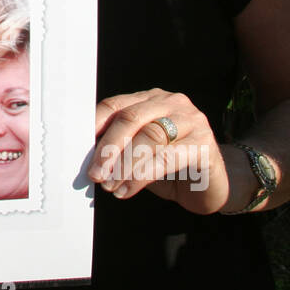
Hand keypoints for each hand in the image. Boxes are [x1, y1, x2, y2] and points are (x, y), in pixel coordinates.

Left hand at [87, 88, 229, 214]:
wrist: (211, 186)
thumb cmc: (169, 169)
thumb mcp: (138, 155)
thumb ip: (118, 149)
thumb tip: (86, 159)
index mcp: (150, 100)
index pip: (116, 105)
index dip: (95, 126)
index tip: (78, 148)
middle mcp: (172, 103)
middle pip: (130, 118)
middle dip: (108, 147)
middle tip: (95, 173)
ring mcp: (191, 120)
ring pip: (149, 137)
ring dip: (124, 165)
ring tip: (110, 186)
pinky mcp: (204, 144)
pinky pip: (167, 158)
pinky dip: (142, 175)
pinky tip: (128, 190)